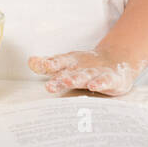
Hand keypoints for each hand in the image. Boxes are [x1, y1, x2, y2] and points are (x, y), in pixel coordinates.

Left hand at [28, 49, 147, 96]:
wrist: (116, 60)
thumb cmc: (86, 65)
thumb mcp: (68, 63)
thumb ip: (49, 64)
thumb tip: (30, 61)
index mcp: (71, 63)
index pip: (58, 63)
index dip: (49, 64)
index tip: (39, 65)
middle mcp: (82, 67)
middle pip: (70, 72)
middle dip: (60, 78)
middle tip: (50, 84)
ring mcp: (96, 72)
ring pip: (86, 76)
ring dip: (77, 79)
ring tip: (69, 82)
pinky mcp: (111, 78)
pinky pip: (105, 81)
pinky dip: (100, 83)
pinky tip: (94, 86)